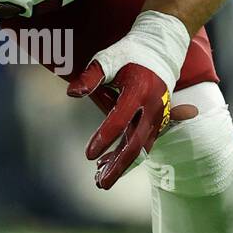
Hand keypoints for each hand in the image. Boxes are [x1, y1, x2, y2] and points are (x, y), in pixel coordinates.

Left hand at [67, 60, 196, 188]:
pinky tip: (106, 165)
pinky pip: (143, 143)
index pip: (120, 119)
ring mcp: (158, 116)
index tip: (88, 155)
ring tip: (100, 181)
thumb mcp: (108, 59)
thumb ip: (90, 77)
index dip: (104, 138)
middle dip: (119, 166)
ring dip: (121, 165)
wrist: (161, 48)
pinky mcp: (157, 121)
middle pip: (137, 144)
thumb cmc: (129, 53)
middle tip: (100, 184)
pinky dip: (126, 155)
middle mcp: (152, 106)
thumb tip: (72, 94)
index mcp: (139, 90)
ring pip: (141, 148)